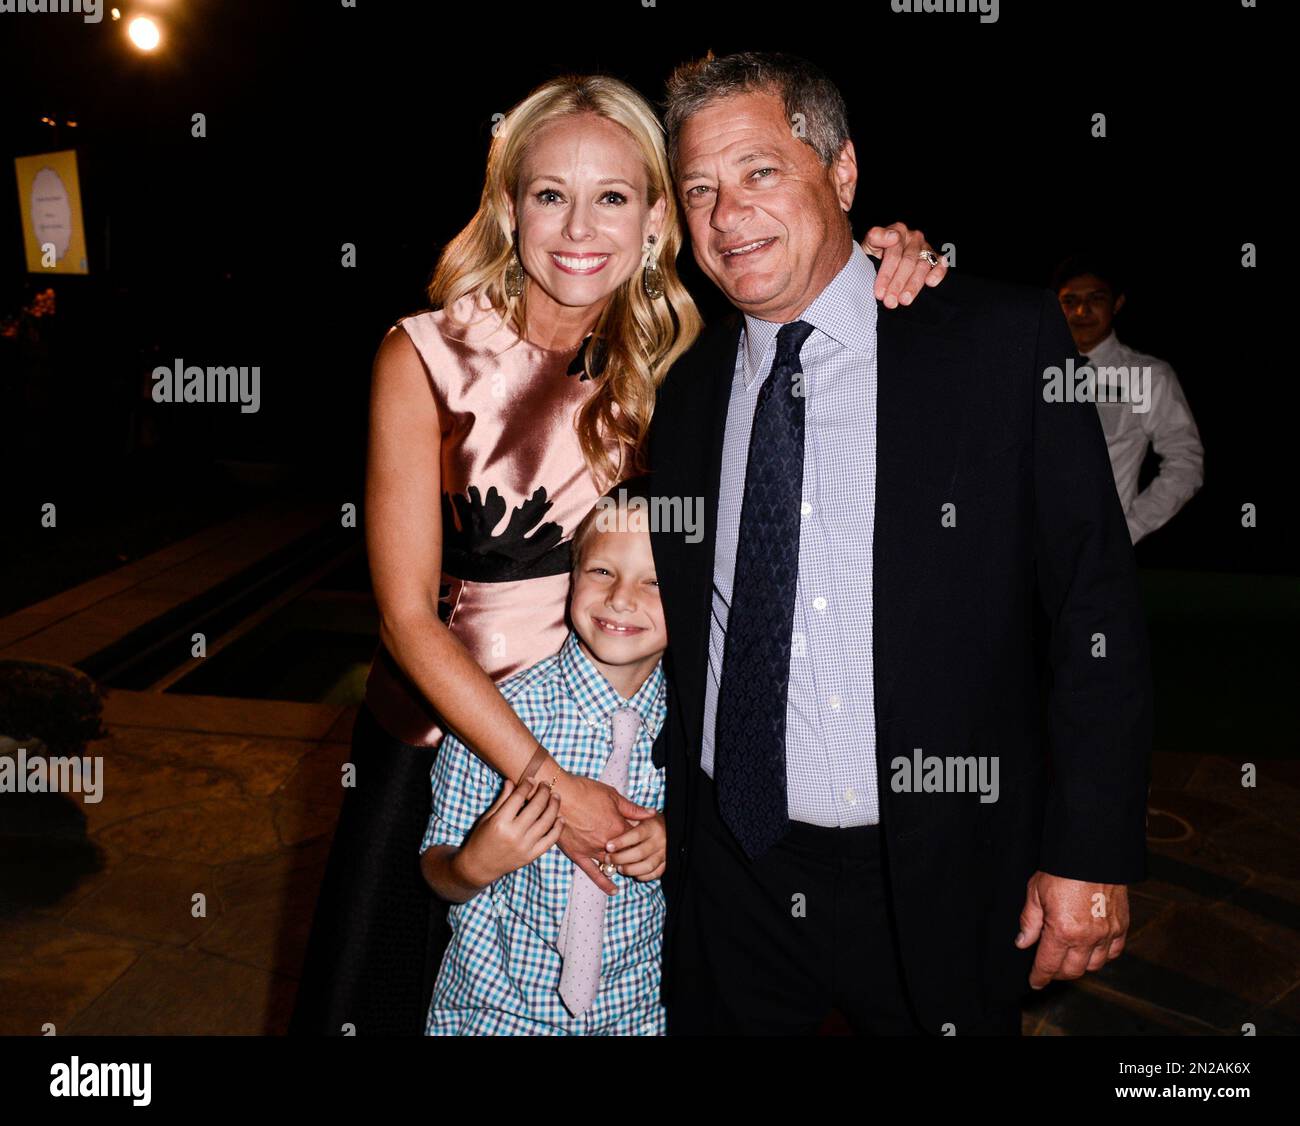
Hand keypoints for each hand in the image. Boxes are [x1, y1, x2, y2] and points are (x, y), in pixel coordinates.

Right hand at [457, 778, 562, 887]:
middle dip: (543, 792)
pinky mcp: (531, 856)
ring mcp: (524, 846)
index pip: (518, 797)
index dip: (527, 785)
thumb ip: (502, 799)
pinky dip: (558, 828)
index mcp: (500, 822)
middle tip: (546, 784)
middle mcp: (514, 834)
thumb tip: (512, 780)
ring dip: (554, 806)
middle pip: (536, 807)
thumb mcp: (487, 817)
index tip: (531, 779)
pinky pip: (550, 840)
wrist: (479, 867)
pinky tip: (560, 818)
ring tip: (556, 796)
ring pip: (546, 822)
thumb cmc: (480, 839)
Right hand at [551, 772, 655, 895]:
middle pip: (627, 854)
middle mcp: (608, 842)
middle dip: (633, 853)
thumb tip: (651, 813)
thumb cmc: (585, 791)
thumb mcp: (612, 795)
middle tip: (636, 850)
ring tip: (628, 865)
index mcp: (618, 827)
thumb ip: (632, 808)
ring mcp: (592, 850)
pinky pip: (593, 873)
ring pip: (613, 864)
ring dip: (621, 865)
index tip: (642, 834)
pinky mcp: (578, 855)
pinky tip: (613, 890)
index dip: (641, 836)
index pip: (638, 838)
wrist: (560, 794)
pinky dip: (604, 883)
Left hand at [604, 811, 666, 881]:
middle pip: (640, 853)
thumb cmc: (650, 821)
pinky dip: (643, 876)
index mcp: (653, 826)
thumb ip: (631, 813)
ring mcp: (664, 853)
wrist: (670, 828)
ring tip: (619, 868)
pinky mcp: (665, 863)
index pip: (636, 835)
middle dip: (621, 858)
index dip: (621, 842)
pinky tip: (633, 873)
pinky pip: (654, 873)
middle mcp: (660, 840)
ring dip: (631, 869)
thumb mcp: (641, 814)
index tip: (608, 846)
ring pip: (647, 866)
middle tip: (608, 859)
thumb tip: (619, 810)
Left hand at [860, 221, 947, 308]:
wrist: (879, 260)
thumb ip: (875, 238)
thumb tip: (893, 236)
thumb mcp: (868, 246)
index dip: (886, 275)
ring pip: (922, 267)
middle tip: (890, 302)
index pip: (893, 254)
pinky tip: (931, 283)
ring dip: (913, 286)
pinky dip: (938, 273)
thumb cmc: (874, 254)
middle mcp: (914, 238)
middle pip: (907, 262)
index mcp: (898, 231)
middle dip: (897, 284)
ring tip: (904, 300)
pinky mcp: (936, 258)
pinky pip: (940, 264)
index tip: (879, 292)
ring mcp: (926, 248)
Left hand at [1016, 872, 1130, 988]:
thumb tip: (1023, 942)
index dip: (1039, 977)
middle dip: (1058, 973)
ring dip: (1080, 966)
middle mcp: (1087, 937)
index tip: (1035, 982)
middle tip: (1049, 968)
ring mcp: (1107, 933)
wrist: (1092, 853)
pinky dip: (1103, 956)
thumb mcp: (1035, 892)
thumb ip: (1030, 921)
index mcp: (1062, 931)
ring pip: (1094, 965)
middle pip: (1072, 970)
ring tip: (1069, 958)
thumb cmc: (1062, 869)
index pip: (1048, 965)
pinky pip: (1114, 952)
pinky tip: (1092, 950)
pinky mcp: (1121, 925)